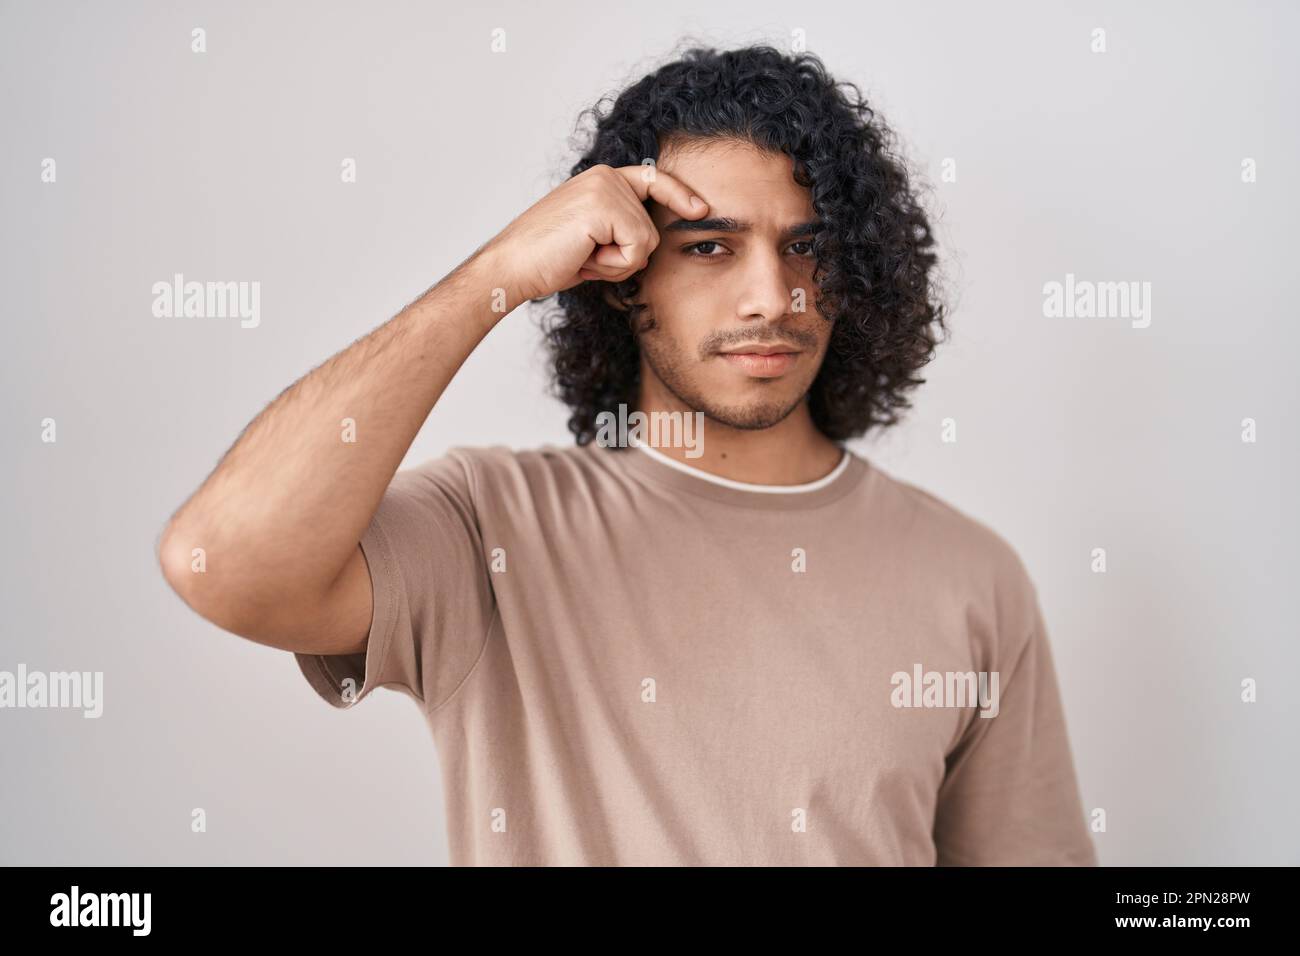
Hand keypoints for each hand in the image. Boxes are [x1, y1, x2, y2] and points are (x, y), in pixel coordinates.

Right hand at [482, 163, 709, 303]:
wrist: (511, 267)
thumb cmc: (546, 260)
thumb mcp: (590, 239)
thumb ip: (617, 230)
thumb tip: (648, 244)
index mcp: (600, 180)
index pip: (652, 180)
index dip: (679, 194)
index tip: (701, 209)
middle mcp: (605, 177)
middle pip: (652, 227)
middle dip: (625, 256)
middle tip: (586, 256)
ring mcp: (604, 189)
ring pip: (646, 241)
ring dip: (618, 263)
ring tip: (581, 256)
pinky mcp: (603, 207)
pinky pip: (636, 247)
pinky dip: (613, 264)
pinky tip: (583, 257)